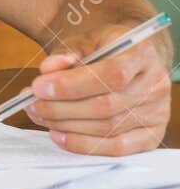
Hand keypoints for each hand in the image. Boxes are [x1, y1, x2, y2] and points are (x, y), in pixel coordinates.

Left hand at [28, 22, 173, 154]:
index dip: (71, 84)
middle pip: (106, 105)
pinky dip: (82, 144)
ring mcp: (157, 112)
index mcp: (143, 54)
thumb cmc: (106, 49)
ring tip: (38, 115)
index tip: (38, 86)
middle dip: (60, 107)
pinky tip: (58, 134)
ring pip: (107, 128)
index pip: (111, 74)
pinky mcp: (151, 135)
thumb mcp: (87, 40)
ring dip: (65, 125)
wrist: (132, 59)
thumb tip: (47, 69)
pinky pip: (117, 147)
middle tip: (31, 104)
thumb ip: (67, 53)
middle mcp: (156, 85)